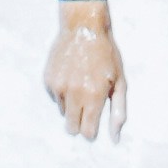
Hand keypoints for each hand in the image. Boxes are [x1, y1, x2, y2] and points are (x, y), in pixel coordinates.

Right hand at [45, 6, 126, 140]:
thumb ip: (118, 113)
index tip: (93, 130)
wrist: (83, 28)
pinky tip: (71, 77)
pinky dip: (63, 94)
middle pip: (71, 128)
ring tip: (82, 85)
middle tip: (87, 111)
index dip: (91, 134)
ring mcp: (58, 86)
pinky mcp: (48, 80)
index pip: (87, 132)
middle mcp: (73, 93)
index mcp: (94, 96)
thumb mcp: (120, 83)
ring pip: (63, 112)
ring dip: (72, 106)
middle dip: (79, 125)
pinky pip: (54, 98)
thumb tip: (115, 139)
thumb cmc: (107, 56)